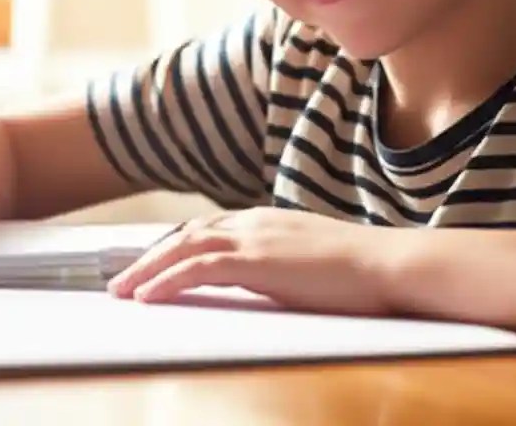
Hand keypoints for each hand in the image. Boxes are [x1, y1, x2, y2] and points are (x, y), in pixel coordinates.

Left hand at [107, 207, 401, 315]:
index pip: (206, 230)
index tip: (151, 265)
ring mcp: (254, 238)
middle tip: (121, 281)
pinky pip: (197, 269)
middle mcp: (253, 222)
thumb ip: (280, 265)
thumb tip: (266, 282)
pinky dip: (167, 280)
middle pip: (185, 235)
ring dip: (146, 270)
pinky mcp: (256, 260)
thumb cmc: (363, 274)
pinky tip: (147, 296)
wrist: (394, 265)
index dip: (173, 248)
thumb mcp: (310, 264)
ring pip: (182, 248)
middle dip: (149, 258)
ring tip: (123, 292)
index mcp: (266, 220)